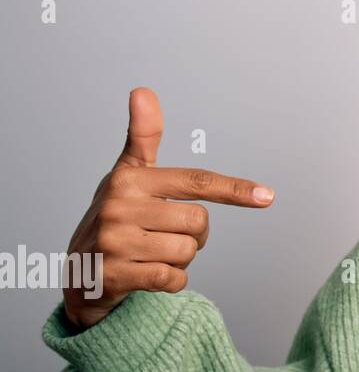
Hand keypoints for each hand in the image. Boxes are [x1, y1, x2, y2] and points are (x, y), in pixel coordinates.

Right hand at [62, 87, 275, 331]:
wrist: (78, 273)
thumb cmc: (116, 216)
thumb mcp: (129, 174)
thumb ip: (143, 137)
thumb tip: (142, 90)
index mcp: (128, 178)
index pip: (196, 182)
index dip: (234, 189)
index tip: (268, 196)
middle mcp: (118, 206)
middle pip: (198, 222)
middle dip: (194, 233)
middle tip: (165, 234)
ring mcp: (114, 241)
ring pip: (188, 252)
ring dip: (180, 259)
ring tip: (151, 253)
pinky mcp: (114, 275)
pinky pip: (173, 279)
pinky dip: (171, 281)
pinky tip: (147, 275)